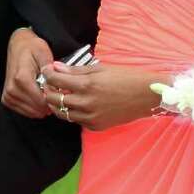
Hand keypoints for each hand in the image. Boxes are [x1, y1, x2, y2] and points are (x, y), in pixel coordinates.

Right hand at [2, 27, 53, 118]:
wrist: (18, 46)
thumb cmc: (31, 48)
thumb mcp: (43, 52)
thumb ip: (49, 69)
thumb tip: (56, 83)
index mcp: (21, 78)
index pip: (41, 100)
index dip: (53, 100)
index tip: (60, 93)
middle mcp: (12, 88)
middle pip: (37, 108)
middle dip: (49, 104)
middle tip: (56, 95)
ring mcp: (8, 95)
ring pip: (31, 112)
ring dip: (42, 107)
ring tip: (47, 95)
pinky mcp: (7, 99)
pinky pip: (24, 111)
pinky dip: (34, 108)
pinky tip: (39, 99)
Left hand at [40, 61, 162, 131]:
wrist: (147, 96)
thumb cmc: (126, 77)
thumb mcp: (101, 69)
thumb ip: (76, 70)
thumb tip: (56, 67)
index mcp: (87, 85)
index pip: (56, 80)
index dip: (47, 74)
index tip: (46, 71)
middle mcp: (86, 103)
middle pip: (54, 99)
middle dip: (48, 90)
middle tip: (49, 84)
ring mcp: (90, 117)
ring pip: (62, 114)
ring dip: (57, 104)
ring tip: (59, 95)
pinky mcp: (96, 126)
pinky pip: (76, 121)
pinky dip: (71, 113)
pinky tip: (75, 105)